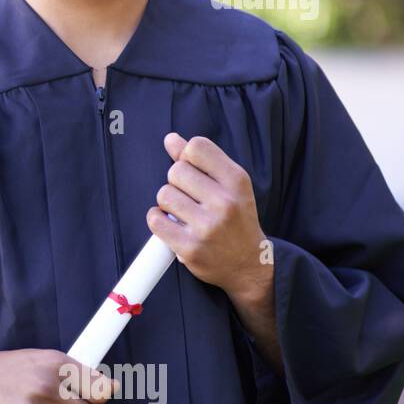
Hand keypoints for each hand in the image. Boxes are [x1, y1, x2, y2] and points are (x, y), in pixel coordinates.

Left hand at [146, 133, 268, 299]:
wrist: (249, 264)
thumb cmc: (236, 219)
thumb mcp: (228, 185)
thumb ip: (201, 160)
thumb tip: (170, 139)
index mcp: (236, 181)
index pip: (196, 147)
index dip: (187, 156)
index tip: (194, 171)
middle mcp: (224, 202)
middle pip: (176, 170)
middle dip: (177, 182)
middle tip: (190, 197)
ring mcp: (207, 226)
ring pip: (163, 195)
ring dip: (168, 203)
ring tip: (183, 213)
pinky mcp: (189, 247)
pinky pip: (155, 220)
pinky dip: (157, 219)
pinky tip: (171, 224)